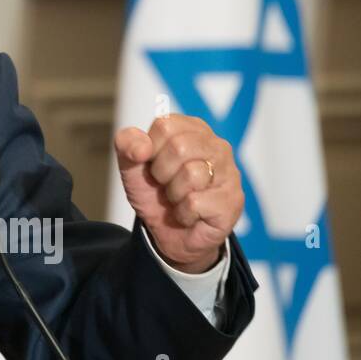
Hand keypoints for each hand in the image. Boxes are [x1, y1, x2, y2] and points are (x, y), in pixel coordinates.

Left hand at [114, 115, 242, 272]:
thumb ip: (127, 145)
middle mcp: (217, 146)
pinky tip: (190, 214)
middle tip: (166, 184)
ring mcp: (230, 173)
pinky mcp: (233, 201)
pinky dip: (183, 214)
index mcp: (192, 129)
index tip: (153, 163)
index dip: (149, 149)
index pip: (165, 125)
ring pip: (192, 174)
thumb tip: (142, 147)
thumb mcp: (131, 166)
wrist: (168, 234)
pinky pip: (195, 203)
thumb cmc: (154, 192)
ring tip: (179, 199)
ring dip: (173, 194)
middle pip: (180, 147)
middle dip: (161, 172)